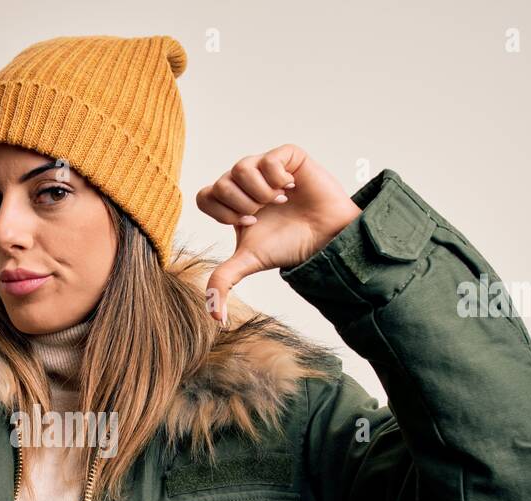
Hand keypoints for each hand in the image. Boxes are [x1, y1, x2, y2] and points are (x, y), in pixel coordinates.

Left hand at [197, 144, 362, 323]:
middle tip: (265, 214)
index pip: (204, 197)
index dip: (223, 213)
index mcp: (230, 202)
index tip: (249, 223)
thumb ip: (223, 281)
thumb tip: (214, 316)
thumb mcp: (249, 262)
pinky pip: (269, 159)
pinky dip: (278, 179)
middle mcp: (244, 182)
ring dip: (261, 193)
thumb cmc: (289, 246)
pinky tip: (291, 189)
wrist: (325, 238)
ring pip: (241, 168)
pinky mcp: (287, 155)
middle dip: (243, 206)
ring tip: (279, 202)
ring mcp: (264, 166)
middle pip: (221, 183)